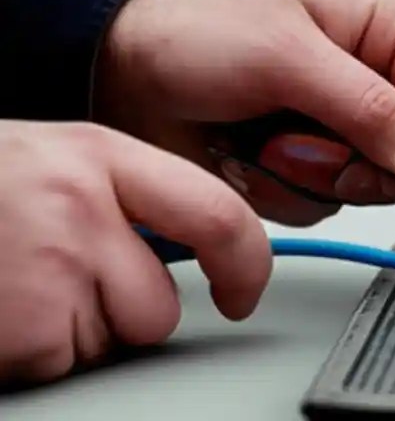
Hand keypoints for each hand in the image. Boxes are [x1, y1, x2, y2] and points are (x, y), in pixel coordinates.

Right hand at [0, 120, 269, 385]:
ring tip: (18, 290)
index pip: (216, 212)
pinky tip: (1, 312)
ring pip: (114, 339)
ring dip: (72, 334)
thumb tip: (197, 244)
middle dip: (119, 313)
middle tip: (58, 284)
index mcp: (98, 155)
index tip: (243, 291)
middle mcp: (81, 203)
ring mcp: (48, 264)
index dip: (247, 264)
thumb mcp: (53, 163)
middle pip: (161, 304)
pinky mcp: (24, 324)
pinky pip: (61, 363)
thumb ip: (123, 196)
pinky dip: (32, 355)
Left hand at [93, 0, 394, 226]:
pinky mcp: (309, 163)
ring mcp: (341, 125)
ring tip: (265, 137)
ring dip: (309, 175)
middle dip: (359, 163)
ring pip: (369, 185)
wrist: (122, 73)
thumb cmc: (196, 34)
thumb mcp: (286, 57)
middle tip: (311, 148)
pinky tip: (250, 153)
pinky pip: (323, 202)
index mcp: (385, 28)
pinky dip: (281, 189)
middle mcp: (374, 78)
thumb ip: (367, 106)